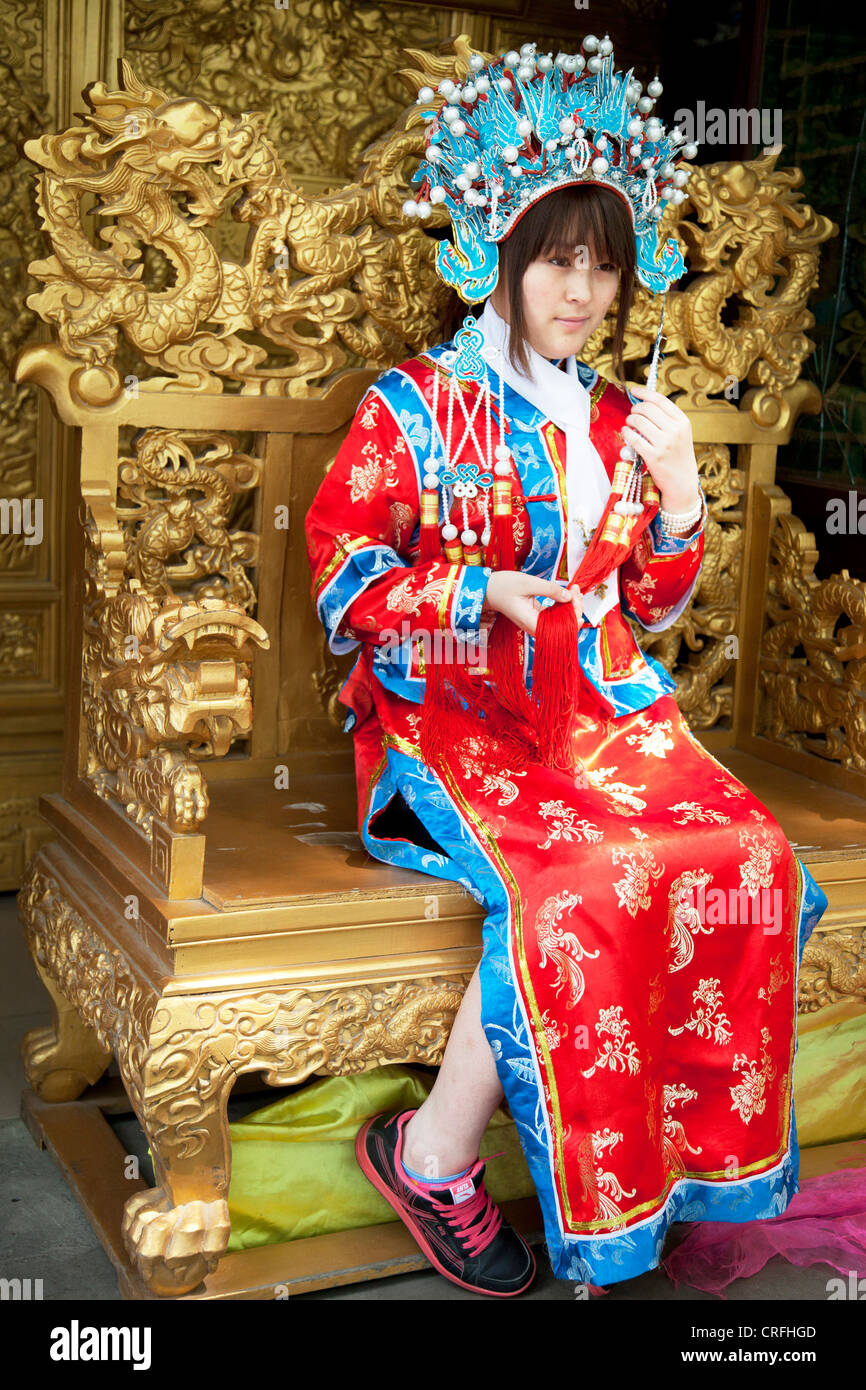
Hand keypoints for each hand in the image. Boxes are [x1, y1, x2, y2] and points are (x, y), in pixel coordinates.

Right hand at [483, 570, 581, 635]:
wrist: (487, 589)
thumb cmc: (503, 586)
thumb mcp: (528, 583)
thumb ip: (550, 590)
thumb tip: (569, 596)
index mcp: (532, 623)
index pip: (561, 628)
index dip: (573, 616)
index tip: (575, 598)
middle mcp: (535, 626)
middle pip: (563, 625)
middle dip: (574, 608)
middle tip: (576, 589)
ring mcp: (536, 622)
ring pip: (560, 619)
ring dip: (570, 604)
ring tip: (575, 588)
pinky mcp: (537, 616)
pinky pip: (554, 613)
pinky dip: (562, 603)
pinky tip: (568, 592)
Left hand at [622, 383, 700, 513]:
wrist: (682, 482)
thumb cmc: (678, 456)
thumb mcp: (681, 434)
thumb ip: (667, 419)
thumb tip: (645, 403)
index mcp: (682, 422)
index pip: (660, 400)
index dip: (644, 393)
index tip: (634, 391)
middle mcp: (675, 431)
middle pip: (647, 409)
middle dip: (635, 408)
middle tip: (632, 413)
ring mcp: (664, 444)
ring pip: (638, 422)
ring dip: (629, 420)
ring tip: (629, 423)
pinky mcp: (653, 456)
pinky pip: (633, 439)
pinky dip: (626, 433)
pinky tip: (626, 433)